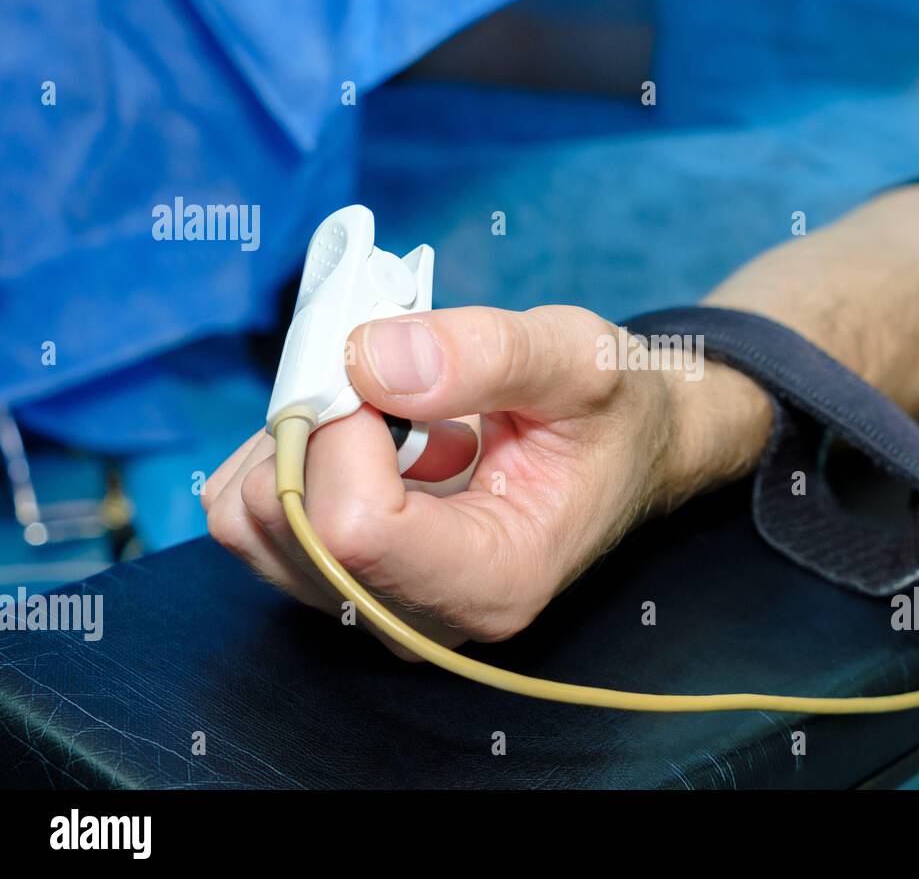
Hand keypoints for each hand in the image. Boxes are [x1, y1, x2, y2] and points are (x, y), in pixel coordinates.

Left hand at [204, 306, 769, 655]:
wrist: (620, 450)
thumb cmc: (609, 413)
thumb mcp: (579, 359)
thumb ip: (485, 353)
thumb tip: (365, 359)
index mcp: (495, 580)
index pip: (356, 526)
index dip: (349, 428)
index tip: (395, 367)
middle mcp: (424, 619)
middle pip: (291, 525)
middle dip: (319, 421)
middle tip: (392, 375)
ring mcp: (375, 609)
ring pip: (250, 521)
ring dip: (299, 435)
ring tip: (389, 414)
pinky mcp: (337, 585)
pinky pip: (244, 516)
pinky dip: (282, 454)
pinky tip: (361, 439)